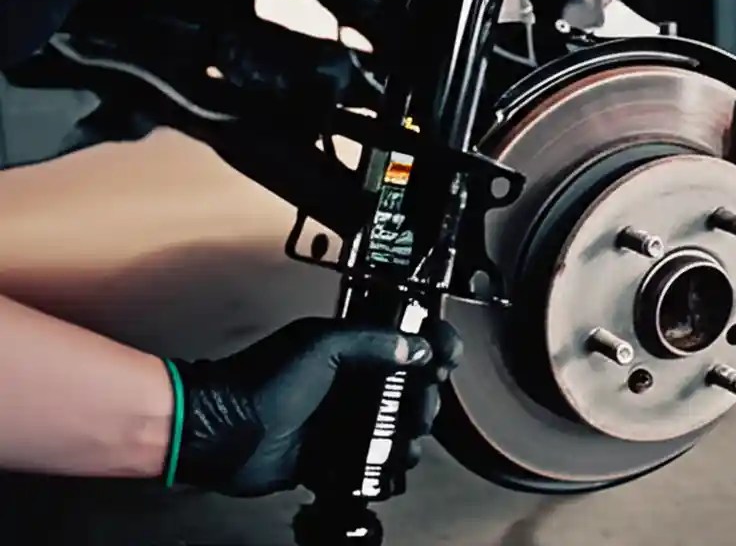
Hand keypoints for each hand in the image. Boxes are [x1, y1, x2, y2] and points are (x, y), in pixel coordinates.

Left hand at [166, 317, 460, 496]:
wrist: (221, 433)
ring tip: (407, 440)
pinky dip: (388, 464)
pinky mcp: (334, 456)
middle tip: (421, 405)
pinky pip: (372, 462)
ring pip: (396, 428)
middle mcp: (350, 382)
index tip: (446, 358)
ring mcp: (343, 420)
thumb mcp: (323, 347)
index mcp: (349, 348)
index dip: (431, 346)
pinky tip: (391, 462)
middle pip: (409, 388)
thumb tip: (416, 346)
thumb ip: (373, 341)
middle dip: (425, 397)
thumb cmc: (260, 382)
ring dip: (411, 435)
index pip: (404, 339)